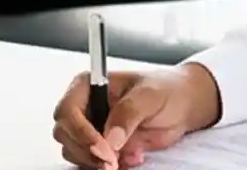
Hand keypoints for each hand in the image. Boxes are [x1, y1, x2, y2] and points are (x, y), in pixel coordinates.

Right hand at [52, 64, 220, 168]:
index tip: (102, 147)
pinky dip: (105, 166)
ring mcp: (91, 129)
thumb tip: (110, 138)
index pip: (67, 110)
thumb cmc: (166, 90)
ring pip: (74, 152)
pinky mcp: (101, 147)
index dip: (80, 131)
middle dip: (87, 152)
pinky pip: (90, 163)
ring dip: (96, 162)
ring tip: (126, 159)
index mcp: (89, 85)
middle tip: (112, 161)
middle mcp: (85, 107)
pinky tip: (130, 160)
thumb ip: (129, 112)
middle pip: (65, 135)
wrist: (182, 106)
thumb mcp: (150, 95)